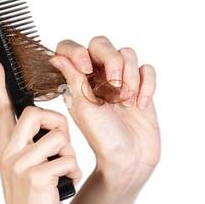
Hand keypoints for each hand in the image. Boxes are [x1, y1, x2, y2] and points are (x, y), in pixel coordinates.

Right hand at [0, 60, 81, 203]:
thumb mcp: (24, 174)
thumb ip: (29, 150)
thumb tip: (48, 128)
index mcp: (5, 150)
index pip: (2, 112)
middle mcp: (9, 153)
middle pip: (37, 113)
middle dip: (58, 126)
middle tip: (60, 150)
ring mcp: (20, 164)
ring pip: (60, 137)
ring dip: (69, 157)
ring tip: (61, 176)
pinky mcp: (37, 176)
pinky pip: (68, 158)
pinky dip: (73, 173)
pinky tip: (63, 188)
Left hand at [48, 36, 159, 191]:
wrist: (128, 159)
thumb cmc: (102, 139)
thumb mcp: (83, 108)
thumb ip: (73, 79)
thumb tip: (57, 57)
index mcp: (78, 80)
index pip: (71, 48)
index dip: (78, 51)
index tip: (86, 70)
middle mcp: (98, 77)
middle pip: (102, 44)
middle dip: (111, 60)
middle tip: (114, 85)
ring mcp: (121, 80)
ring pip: (127, 53)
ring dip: (130, 76)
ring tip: (126, 101)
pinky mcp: (142, 87)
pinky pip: (147, 69)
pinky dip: (146, 85)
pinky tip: (140, 105)